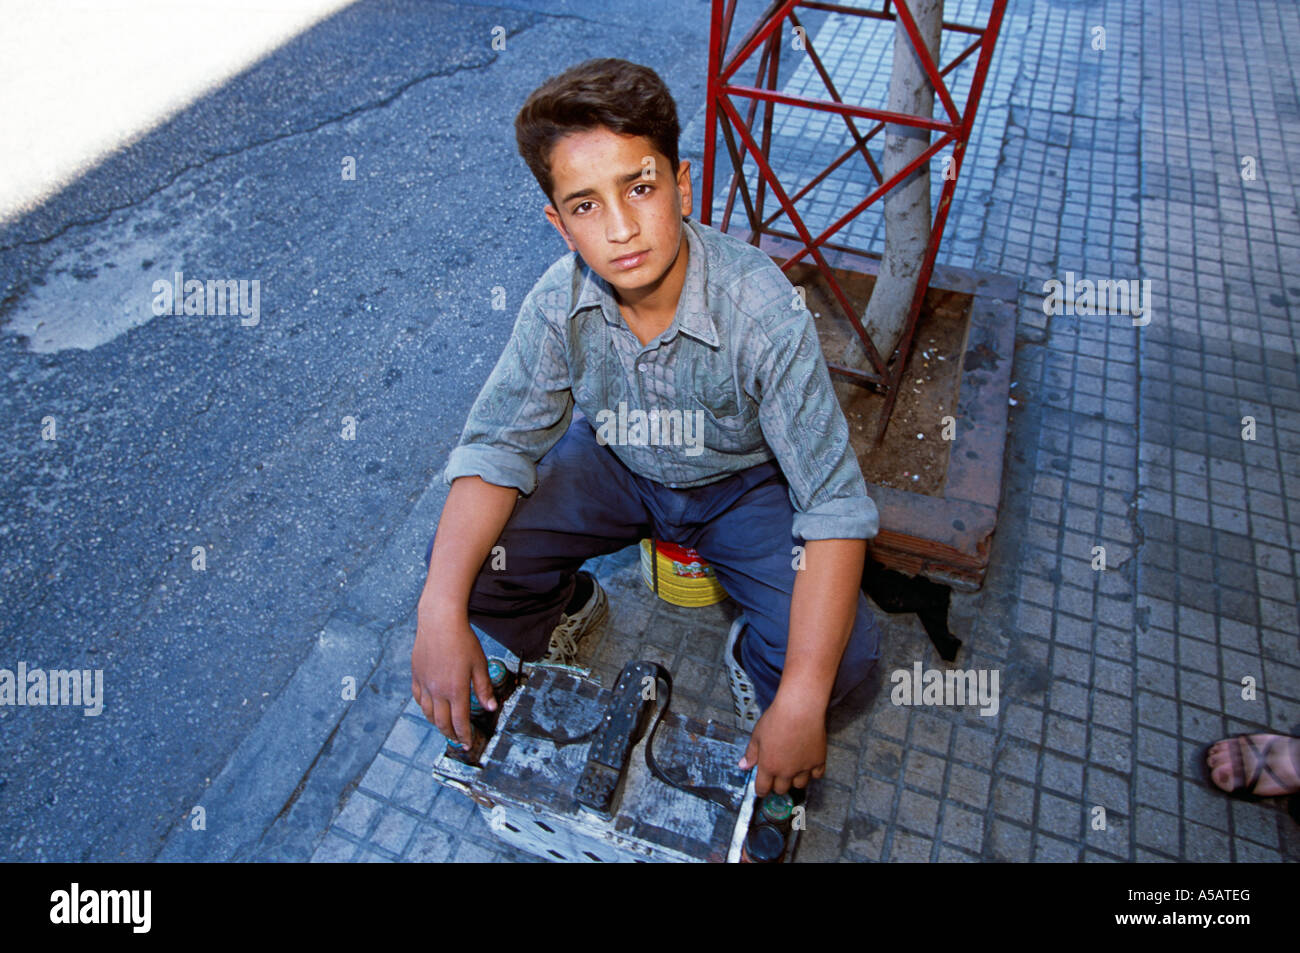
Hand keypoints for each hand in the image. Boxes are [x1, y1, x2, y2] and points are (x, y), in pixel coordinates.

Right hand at [410, 597, 494, 747]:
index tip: (468, 744)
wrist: (439, 621)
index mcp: (456, 690)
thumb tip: (490, 707)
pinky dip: (425, 708)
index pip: (460, 722)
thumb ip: (484, 688)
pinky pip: (418, 699)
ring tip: (446, 726)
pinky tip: (431, 707)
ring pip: (427, 713)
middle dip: (451, 734)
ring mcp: (424, 684)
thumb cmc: (462, 640)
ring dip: (437, 723)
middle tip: (458, 739)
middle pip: (442, 722)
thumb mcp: (480, 664)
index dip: (464, 736)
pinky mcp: (416, 675)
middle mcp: (437, 691)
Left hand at [737, 694, 826, 796]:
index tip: (762, 787)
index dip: (761, 789)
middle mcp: (786, 771)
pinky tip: (807, 763)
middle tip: (777, 773)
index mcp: (769, 766)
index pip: (763, 789)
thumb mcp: (757, 735)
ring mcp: (803, 768)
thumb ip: (751, 753)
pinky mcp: (818, 761)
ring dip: (795, 780)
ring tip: (792, 768)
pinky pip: (817, 775)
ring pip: (799, 785)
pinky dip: (813, 772)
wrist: (800, 709)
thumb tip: (743, 765)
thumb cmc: (777, 718)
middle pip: (781, 789)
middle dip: (777, 784)